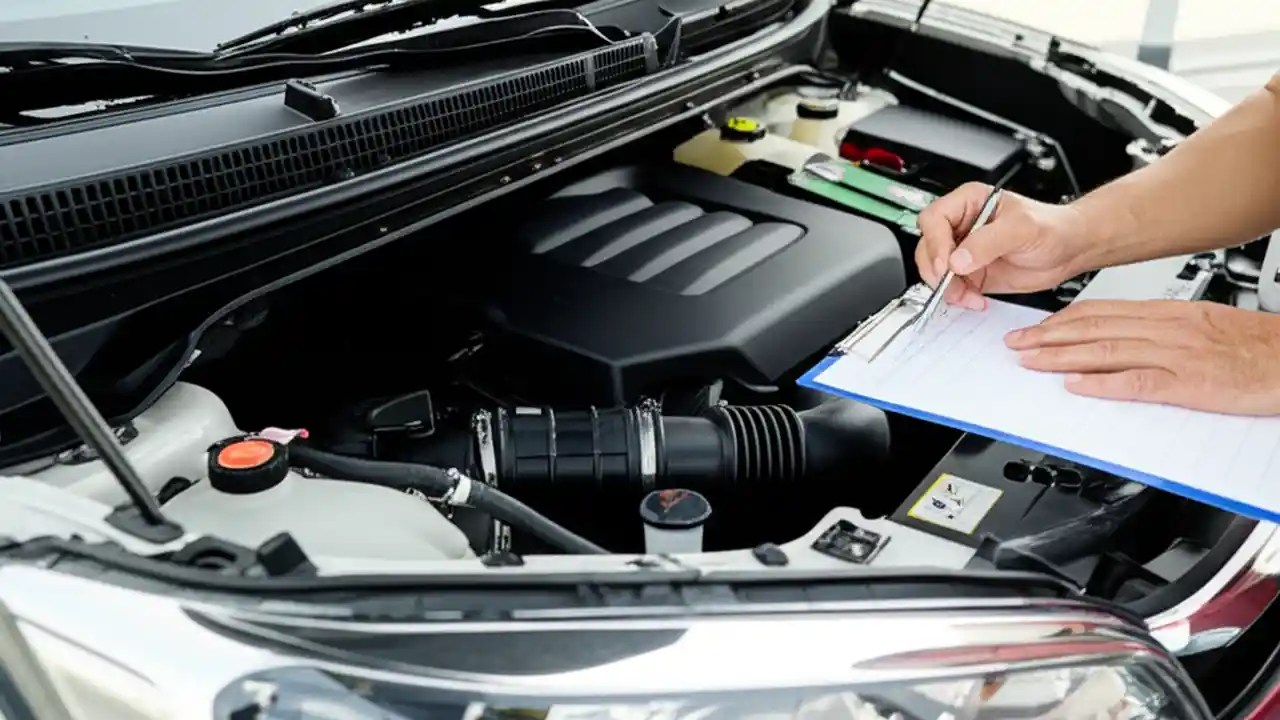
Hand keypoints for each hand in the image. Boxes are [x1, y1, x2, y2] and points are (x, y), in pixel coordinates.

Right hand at [915, 183, 1093, 309]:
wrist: (1069, 251)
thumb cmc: (1052, 227)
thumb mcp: (1022, 228)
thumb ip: (988, 242)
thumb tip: (957, 260)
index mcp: (969, 203)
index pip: (934, 219)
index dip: (935, 242)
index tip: (946, 264)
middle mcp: (961, 226)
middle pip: (928, 247)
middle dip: (936, 270)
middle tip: (952, 284)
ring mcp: (963, 252)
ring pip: (934, 271)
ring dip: (946, 288)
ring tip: (967, 296)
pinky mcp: (969, 274)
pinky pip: (950, 288)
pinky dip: (958, 298)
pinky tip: (975, 300)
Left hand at [1005, 299, 1279, 414]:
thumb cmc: (1254, 345)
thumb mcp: (1202, 324)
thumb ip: (1162, 329)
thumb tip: (1125, 336)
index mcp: (1168, 313)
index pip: (1102, 311)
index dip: (1062, 320)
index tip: (1035, 328)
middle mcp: (1166, 329)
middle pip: (1095, 328)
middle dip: (1049, 337)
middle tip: (1017, 344)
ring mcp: (1175, 356)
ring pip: (1106, 351)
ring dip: (1062, 357)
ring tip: (1030, 361)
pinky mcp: (1188, 384)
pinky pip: (1137, 382)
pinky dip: (1103, 383)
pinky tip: (1076, 386)